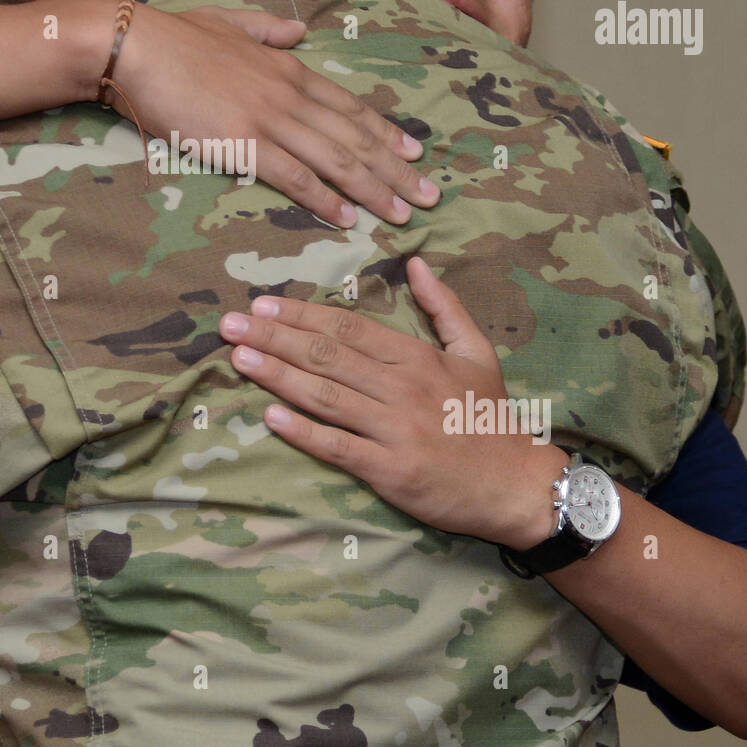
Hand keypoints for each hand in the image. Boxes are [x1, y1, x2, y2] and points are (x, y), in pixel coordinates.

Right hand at [109, 2, 437, 226]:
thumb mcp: (230, 22)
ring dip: (375, 190)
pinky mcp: (242, 145)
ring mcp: (269, 120)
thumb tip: (298, 29)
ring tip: (404, 214)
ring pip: (336, 160)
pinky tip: (347, 218)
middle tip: (431, 196)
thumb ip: (268, 30)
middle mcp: (290, 95)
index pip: (351, 105)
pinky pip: (294, 177)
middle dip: (398, 170)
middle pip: (356, 137)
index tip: (416, 153)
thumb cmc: (176, 35)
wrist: (137, 46)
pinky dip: (325, 199)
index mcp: (288, 67)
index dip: (387, 132)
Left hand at [218, 255, 558, 546]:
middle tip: (230, 324)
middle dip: (274, 337)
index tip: (263, 304)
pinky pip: (337, 446)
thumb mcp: (476, 351)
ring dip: (276, 375)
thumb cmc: (490, 417)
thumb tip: (418, 262)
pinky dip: (302, 430)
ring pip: (324, 395)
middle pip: (327, 355)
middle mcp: (401, 387)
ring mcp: (393, 429)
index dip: (302, 314)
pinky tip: (269, 415)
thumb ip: (444, 306)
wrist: (516, 484)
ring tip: (238, 357)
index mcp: (417, 356)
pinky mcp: (389, 470)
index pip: (348, 328)